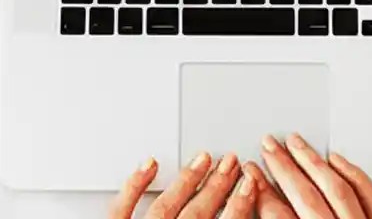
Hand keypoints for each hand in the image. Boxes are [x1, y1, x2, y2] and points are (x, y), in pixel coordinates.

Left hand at [109, 152, 256, 218]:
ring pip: (166, 205)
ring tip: (203, 158)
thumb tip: (237, 216)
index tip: (250, 184)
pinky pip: (121, 208)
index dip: (239, 204)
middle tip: (232, 164)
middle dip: (217, 185)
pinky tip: (149, 165)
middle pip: (197, 212)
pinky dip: (135, 185)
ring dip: (188, 180)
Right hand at [253, 134, 371, 218]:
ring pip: (337, 189)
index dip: (262, 191)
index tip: (251, 173)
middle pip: (306, 197)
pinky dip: (354, 176)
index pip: (280, 216)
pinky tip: (337, 160)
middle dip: (284, 167)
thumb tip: (264, 201)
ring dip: (313, 162)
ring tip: (295, 142)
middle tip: (268, 147)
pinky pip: (371, 198)